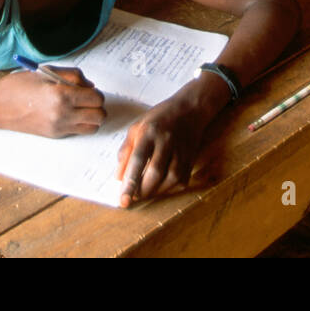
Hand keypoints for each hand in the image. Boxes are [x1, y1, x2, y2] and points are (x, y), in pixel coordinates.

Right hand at [0, 68, 105, 137]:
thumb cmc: (18, 86)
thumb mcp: (46, 72)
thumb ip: (72, 75)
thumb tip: (89, 85)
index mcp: (61, 94)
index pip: (96, 97)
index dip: (94, 91)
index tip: (87, 88)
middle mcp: (62, 114)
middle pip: (99, 114)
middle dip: (97, 105)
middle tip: (86, 98)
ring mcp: (59, 127)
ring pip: (93, 126)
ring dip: (92, 116)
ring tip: (80, 107)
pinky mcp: (55, 135)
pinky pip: (79, 131)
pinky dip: (80, 123)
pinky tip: (69, 114)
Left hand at [116, 86, 215, 206]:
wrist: (190, 110)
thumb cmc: (159, 118)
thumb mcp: (136, 128)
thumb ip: (125, 151)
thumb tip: (119, 177)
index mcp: (149, 132)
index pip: (137, 160)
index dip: (130, 182)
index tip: (123, 200)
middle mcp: (166, 142)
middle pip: (155, 173)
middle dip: (143, 191)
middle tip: (132, 199)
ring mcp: (181, 151)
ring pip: (170, 180)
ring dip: (155, 192)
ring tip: (143, 194)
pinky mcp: (190, 160)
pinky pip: (180, 182)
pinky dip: (168, 189)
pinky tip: (159, 188)